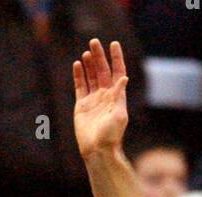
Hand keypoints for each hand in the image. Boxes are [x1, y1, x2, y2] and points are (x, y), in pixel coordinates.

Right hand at [73, 37, 128, 160]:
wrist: (98, 151)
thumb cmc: (111, 136)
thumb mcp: (119, 115)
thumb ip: (120, 96)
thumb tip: (124, 77)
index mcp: (117, 97)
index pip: (118, 72)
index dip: (116, 58)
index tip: (114, 44)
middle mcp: (106, 97)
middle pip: (103, 71)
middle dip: (99, 56)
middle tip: (94, 42)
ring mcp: (94, 100)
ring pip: (92, 77)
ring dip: (89, 64)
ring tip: (87, 52)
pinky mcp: (82, 106)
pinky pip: (80, 86)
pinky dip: (79, 75)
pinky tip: (77, 64)